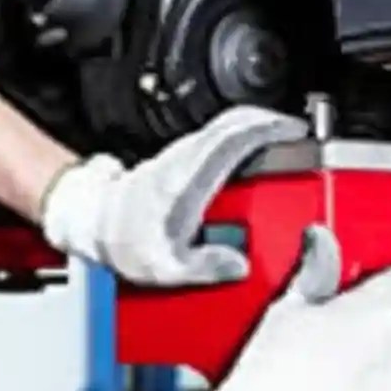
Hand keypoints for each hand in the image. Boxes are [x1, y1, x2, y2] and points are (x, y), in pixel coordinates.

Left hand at [40, 106, 308, 285]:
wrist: (92, 220)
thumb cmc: (122, 237)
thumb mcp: (165, 265)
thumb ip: (205, 267)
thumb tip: (238, 265)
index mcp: (190, 177)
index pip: (236, 136)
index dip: (271, 128)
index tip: (296, 131)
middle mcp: (188, 158)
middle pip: (237, 122)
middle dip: (273, 124)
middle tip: (299, 138)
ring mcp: (185, 155)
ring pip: (228, 128)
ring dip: (258, 132)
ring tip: (283, 149)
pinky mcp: (184, 160)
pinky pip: (221, 140)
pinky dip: (244, 141)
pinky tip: (254, 162)